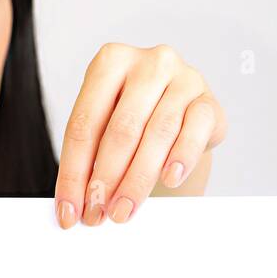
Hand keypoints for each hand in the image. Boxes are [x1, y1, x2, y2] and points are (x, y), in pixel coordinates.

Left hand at [54, 42, 226, 226]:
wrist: (179, 116)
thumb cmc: (134, 121)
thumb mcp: (104, 128)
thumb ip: (88, 159)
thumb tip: (71, 207)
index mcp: (110, 62)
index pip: (83, 125)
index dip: (72, 173)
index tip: (67, 211)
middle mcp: (149, 63)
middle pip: (121, 129)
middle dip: (106, 180)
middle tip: (97, 215)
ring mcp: (184, 78)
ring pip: (158, 134)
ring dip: (138, 179)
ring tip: (123, 211)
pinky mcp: (209, 102)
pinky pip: (195, 131)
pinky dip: (181, 158)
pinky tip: (169, 179)